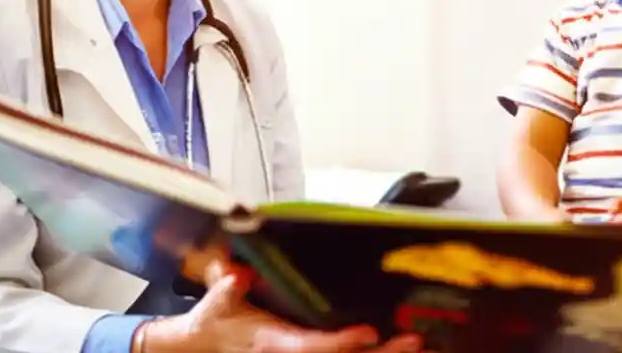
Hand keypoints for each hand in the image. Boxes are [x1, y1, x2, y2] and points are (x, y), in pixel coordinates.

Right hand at [143, 258, 425, 352]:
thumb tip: (235, 275)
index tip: (369, 331)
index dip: (341, 343)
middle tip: (414, 340)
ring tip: (418, 344)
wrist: (203, 349)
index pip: (312, 347)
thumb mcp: (214, 305)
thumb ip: (225, 290)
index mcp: (273, 343)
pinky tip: (397, 347)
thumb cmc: (214, 322)